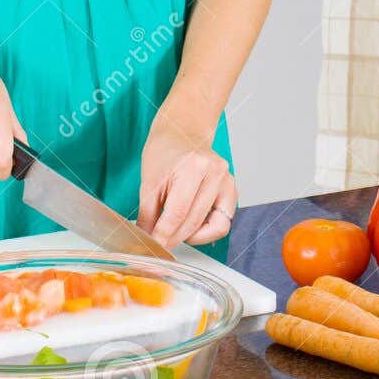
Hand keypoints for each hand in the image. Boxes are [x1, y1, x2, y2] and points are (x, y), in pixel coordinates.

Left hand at [138, 110, 235, 249]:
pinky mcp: (232, 189)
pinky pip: (223, 222)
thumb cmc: (164, 152)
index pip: (178, 212)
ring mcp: (227, 180)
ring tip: (174, 231)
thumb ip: (148, 214)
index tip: (153, 246)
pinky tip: (191, 227)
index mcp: (194, 166)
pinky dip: (207, 231)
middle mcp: (215, 172)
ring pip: (210, 226)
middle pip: (193, 221)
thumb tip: (146, 240)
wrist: (182, 132)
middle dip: (174, 238)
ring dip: (189, 236)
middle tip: (159, 243)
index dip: (164, 235)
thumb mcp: (148, 181)